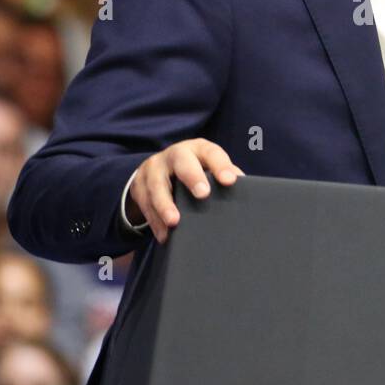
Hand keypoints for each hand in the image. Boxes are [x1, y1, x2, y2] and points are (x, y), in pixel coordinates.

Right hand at [126, 138, 243, 242]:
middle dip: (192, 177)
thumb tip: (246, 191)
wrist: (157, 169)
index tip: (230, 181)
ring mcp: (153, 169)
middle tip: (203, 195)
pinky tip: (164, 235)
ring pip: (157, 185)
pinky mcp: (138, 185)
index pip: (211, 153)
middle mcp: (174, 155)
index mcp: (197, 149)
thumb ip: (225, 176)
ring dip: (165, 205)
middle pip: (181, 161)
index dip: (221, 165)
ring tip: (175, 222)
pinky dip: (155, 221)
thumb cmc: (194, 170)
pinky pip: (145, 204)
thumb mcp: (208, 167)